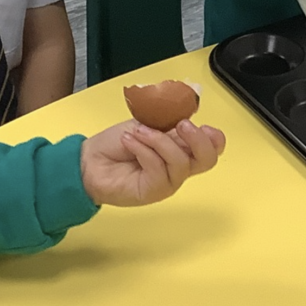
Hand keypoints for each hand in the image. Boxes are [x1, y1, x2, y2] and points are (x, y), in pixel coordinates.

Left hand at [80, 119, 225, 206]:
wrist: (90, 160)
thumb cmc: (117, 143)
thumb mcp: (147, 124)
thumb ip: (170, 124)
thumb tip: (189, 114)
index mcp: (181, 149)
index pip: (211, 149)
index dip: (215, 138)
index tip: (204, 125)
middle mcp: (178, 167)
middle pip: (208, 160)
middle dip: (198, 139)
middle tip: (181, 125)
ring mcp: (167, 182)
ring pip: (180, 162)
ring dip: (159, 141)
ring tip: (137, 132)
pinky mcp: (153, 191)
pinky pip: (158, 169)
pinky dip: (143, 150)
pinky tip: (130, 142)